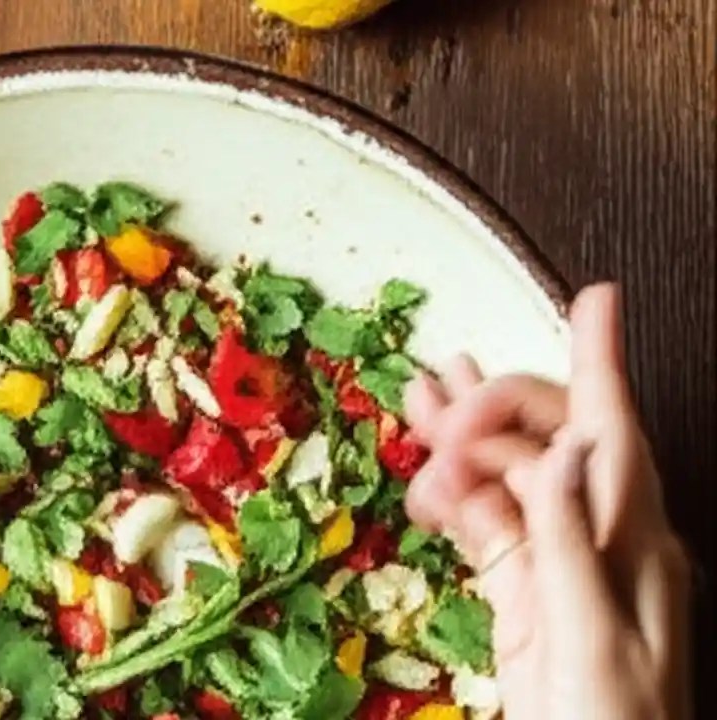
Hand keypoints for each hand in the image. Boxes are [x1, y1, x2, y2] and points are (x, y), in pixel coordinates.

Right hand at [402, 284, 691, 719]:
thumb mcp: (595, 639)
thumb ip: (572, 547)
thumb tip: (559, 458)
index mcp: (634, 545)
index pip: (615, 432)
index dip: (602, 361)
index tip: (595, 301)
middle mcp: (601, 539)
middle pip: (549, 443)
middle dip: (494, 408)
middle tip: (435, 400)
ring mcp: (560, 563)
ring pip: (509, 477)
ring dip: (462, 441)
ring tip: (419, 401)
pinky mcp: (525, 591)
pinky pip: (486, 527)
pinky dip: (453, 500)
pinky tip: (426, 485)